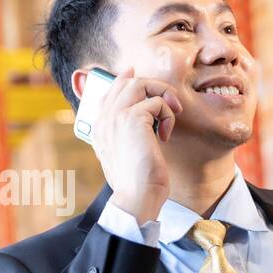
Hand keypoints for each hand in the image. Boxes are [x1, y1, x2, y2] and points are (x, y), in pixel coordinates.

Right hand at [88, 66, 182, 223]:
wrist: (135, 198)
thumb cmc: (136, 183)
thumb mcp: (129, 156)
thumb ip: (129, 135)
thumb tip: (145, 119)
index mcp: (100, 128)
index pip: (110, 91)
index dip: (125, 79)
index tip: (137, 74)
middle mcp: (104, 119)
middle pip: (127, 82)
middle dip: (154, 86)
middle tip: (171, 105)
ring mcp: (116, 117)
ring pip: (141, 84)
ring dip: (163, 95)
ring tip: (173, 115)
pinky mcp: (133, 120)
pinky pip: (157, 102)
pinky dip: (168, 115)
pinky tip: (166, 136)